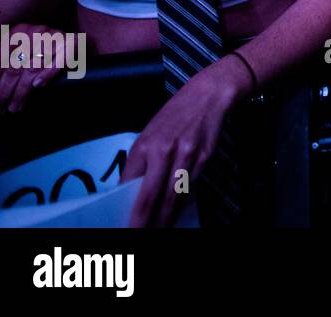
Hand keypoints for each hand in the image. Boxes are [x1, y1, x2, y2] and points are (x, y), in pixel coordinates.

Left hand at [0, 24, 66, 114]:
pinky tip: (38, 86)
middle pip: (13, 67)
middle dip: (2, 93)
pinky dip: (47, 73)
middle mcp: (34, 33)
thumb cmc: (44, 49)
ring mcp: (53, 38)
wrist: (77, 40)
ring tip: (14, 108)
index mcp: (18, 33)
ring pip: (32, 68)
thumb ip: (0, 57)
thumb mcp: (20, 48)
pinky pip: (59, 60)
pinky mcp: (72, 43)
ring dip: (21, 91)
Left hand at [123, 57, 248, 226]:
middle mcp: (163, 152)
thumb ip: (141, 161)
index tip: (123, 224)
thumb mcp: (150, 134)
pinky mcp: (203, 158)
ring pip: (172, 198)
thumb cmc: (175, 115)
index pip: (129, 185)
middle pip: (150, 197)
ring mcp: (185, 156)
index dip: (126, 207)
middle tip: (137, 235)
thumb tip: (130, 189)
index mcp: (144, 145)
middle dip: (143, 222)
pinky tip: (176, 214)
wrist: (207, 95)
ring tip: (158, 231)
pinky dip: (181, 204)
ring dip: (164, 219)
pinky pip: (189, 188)